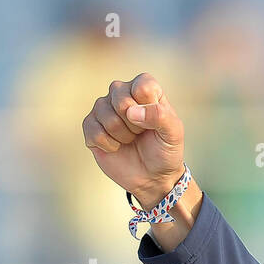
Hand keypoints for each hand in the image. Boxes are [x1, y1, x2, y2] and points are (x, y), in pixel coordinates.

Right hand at [82, 73, 184, 205]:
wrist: (153, 177)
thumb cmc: (165, 150)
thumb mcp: (173, 133)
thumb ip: (160, 116)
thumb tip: (130, 111)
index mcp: (144, 88)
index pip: (142, 86)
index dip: (149, 108)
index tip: (156, 122)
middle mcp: (121, 93)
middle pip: (120, 100)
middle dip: (135, 125)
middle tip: (141, 133)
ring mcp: (103, 108)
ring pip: (106, 116)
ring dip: (123, 136)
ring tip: (131, 140)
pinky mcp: (90, 125)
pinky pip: (94, 131)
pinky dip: (110, 145)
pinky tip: (117, 147)